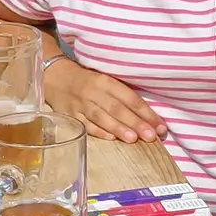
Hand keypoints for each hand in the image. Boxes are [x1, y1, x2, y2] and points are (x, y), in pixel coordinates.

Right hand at [44, 60, 164, 142]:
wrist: (55, 76)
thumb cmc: (88, 81)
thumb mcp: (105, 80)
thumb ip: (123, 97)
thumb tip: (148, 118)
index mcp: (106, 81)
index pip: (130, 97)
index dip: (146, 112)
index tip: (160, 126)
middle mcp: (94, 92)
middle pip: (117, 108)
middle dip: (136, 122)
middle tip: (151, 136)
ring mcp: (81, 104)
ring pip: (101, 117)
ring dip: (118, 128)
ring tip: (133, 139)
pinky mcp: (70, 115)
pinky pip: (85, 124)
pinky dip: (98, 131)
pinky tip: (111, 138)